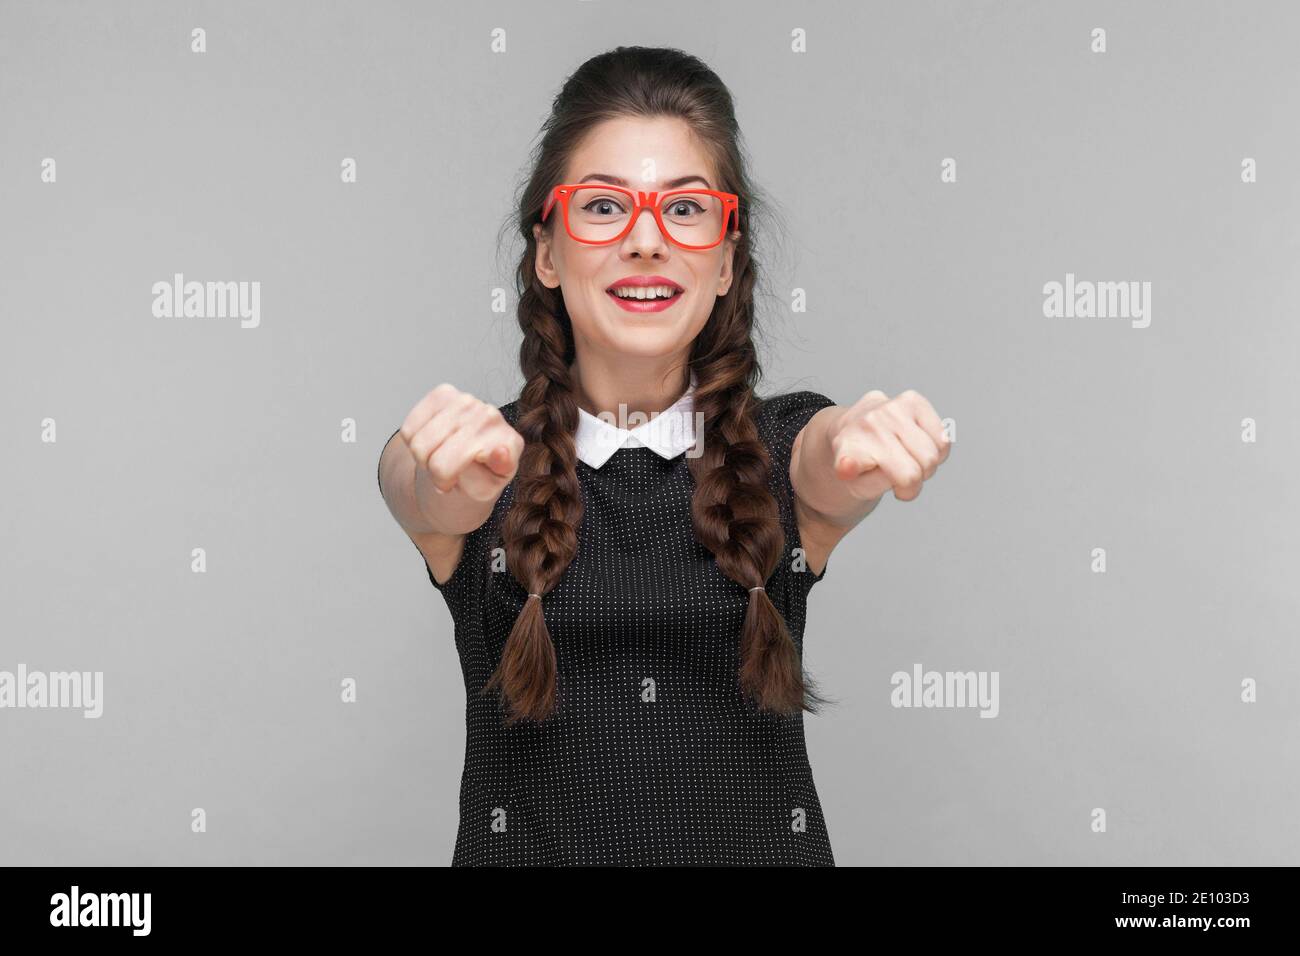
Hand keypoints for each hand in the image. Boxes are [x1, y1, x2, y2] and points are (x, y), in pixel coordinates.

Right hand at [399, 384, 523, 502]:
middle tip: (447, 476)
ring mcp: (468, 401)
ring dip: (423, 458)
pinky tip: (432, 443)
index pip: (467, 465)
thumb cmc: (476, 481)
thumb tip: (501, 452)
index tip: (458, 480)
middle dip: (435, 475)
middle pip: (437, 461)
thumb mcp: (487, 489)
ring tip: (440, 459)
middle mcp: (492, 416)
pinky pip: (410, 428)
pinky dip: (413, 441)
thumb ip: (496, 472)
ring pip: (419, 443)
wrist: (461, 468)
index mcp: (510, 443)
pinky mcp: (444, 393)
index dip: (447, 479)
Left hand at [828, 389, 950, 501]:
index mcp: (850, 447)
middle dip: (915, 482)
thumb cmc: (858, 463)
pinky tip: (915, 447)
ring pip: (935, 453)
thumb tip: (846, 467)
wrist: (850, 430)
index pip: (901, 476)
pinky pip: (943, 439)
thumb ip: (864, 483)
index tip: (872, 477)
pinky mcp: (912, 400)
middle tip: (898, 476)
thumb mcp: (856, 485)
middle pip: (922, 469)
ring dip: (926, 466)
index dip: (903, 489)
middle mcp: (870, 422)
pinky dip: (936, 450)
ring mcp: (891, 407)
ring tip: (906, 461)